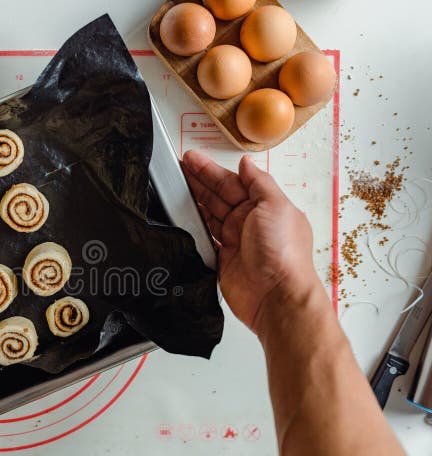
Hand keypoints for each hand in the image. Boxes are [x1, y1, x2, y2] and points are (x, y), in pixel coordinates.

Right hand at [182, 150, 320, 333]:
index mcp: (264, 207)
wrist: (276, 297)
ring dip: (192, 201)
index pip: (232, 182)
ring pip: (208, 215)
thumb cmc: (283, 252)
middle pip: (218, 196)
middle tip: (177, 168)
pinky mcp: (221, 260)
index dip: (210, 170)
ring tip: (173, 187)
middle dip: (197, 181)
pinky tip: (180, 216)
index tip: (191, 159)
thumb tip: (247, 163)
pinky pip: (203, 238)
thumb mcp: (276, 206)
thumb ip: (259, 183)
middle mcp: (249, 223)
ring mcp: (234, 241)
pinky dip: (192, 227)